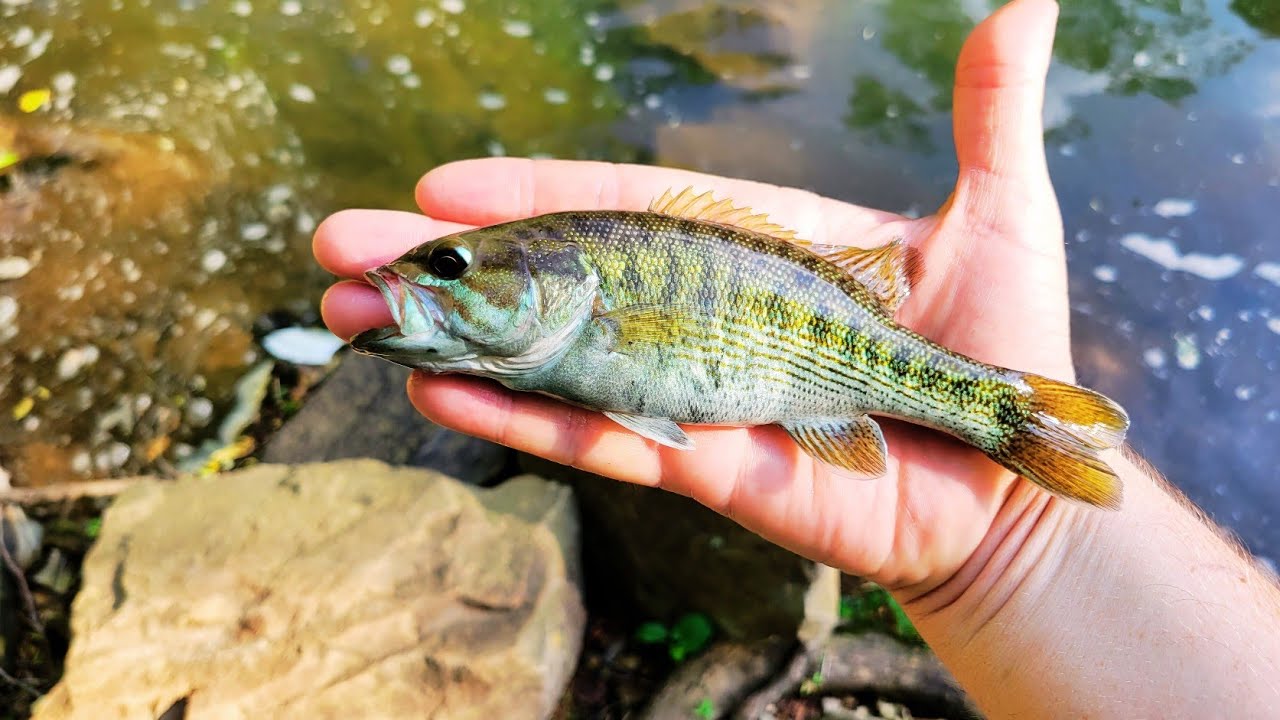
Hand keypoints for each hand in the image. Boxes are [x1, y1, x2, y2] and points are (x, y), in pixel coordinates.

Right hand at [314, 0, 1069, 592]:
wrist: (1007, 471)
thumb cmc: (1004, 338)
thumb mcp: (999, 209)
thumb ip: (987, 113)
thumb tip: (1024, 1)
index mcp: (745, 248)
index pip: (621, 207)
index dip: (536, 194)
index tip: (444, 183)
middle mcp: (698, 314)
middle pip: (556, 281)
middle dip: (449, 269)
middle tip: (343, 247)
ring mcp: (690, 389)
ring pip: (552, 362)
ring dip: (452, 345)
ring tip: (353, 321)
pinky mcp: (701, 462)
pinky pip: (598, 437)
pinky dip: (522, 421)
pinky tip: (442, 398)